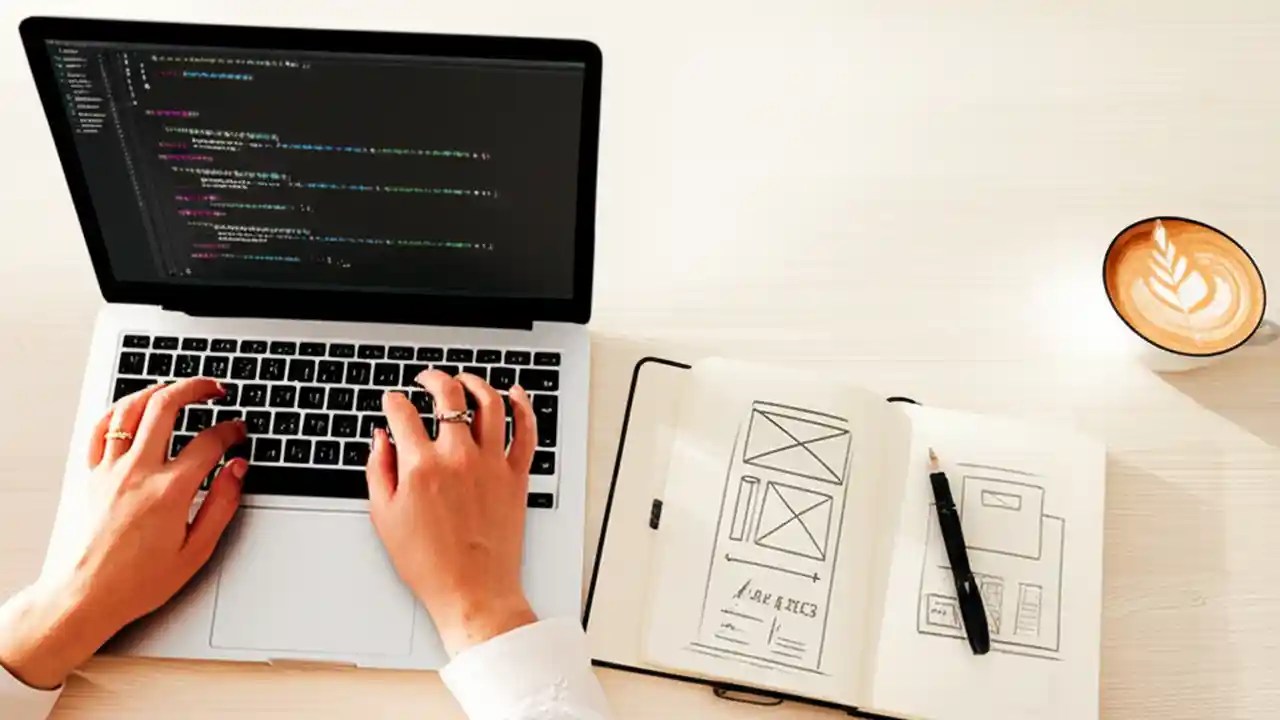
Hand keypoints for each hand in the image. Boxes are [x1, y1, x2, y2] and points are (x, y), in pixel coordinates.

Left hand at [0, 378, 247, 688]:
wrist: (84, 597)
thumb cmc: (137, 582)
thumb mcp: (196, 551)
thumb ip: (222, 505)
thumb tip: (238, 471)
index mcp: (169, 492)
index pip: (208, 443)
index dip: (230, 431)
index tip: (238, 431)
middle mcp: (137, 473)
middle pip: (167, 407)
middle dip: (196, 389)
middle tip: (214, 389)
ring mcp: (108, 470)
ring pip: (131, 409)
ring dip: (158, 390)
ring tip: (177, 388)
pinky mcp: (89, 475)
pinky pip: (100, 428)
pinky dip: (119, 410)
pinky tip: (133, 408)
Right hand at [366, 370, 537, 654]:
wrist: (472, 591)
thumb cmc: (429, 563)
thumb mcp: (385, 517)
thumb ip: (379, 470)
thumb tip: (380, 438)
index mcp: (421, 467)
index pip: (403, 413)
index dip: (393, 401)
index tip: (392, 402)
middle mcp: (458, 457)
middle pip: (448, 395)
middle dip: (432, 378)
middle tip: (426, 378)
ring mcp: (491, 464)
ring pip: (490, 403)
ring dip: (475, 383)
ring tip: (465, 380)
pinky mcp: (516, 476)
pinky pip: (526, 431)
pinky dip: (524, 407)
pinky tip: (516, 393)